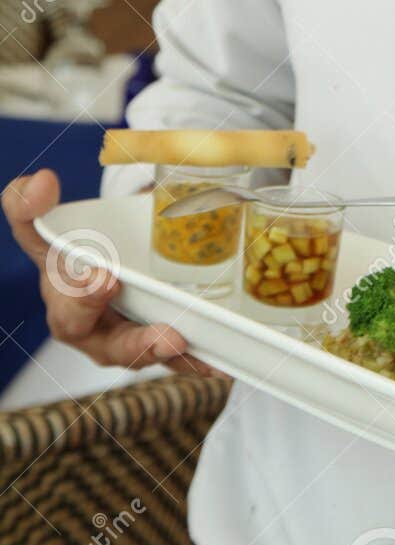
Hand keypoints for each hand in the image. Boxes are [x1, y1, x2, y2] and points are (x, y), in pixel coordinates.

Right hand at [2, 169, 215, 376]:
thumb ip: (27, 198)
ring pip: (139, 353)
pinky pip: (171, 356)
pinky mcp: (151, 340)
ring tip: (185, 343)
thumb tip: (43, 183)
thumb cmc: (68, 240)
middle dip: (133, 340)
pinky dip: (193, 359)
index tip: (106, 279)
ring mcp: (120, 338)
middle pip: (110, 345)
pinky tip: (217, 362)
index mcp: (60, 296)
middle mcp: (89, 326)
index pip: (65, 306)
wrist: (100, 248)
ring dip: (163, 350)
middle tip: (167, 334)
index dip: (82, 297)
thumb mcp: (44, 215)